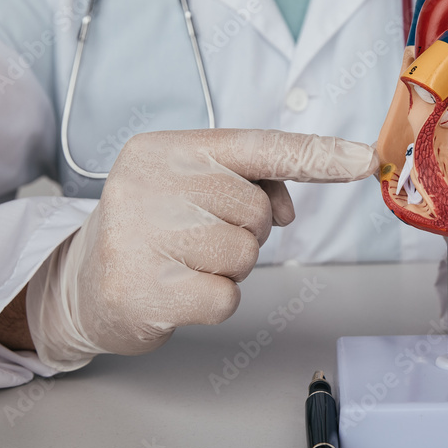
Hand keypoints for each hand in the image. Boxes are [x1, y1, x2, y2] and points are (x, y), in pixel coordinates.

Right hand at [26, 129, 377, 370]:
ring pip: (245, 255)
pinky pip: (225, 297)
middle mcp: (148, 183)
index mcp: (165, 149)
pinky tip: (179, 291)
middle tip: (199, 240)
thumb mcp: (192, 187)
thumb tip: (287, 208)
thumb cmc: (153, 231)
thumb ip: (248, 181)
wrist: (83, 284)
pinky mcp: (141, 289)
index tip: (364, 159)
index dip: (317, 152)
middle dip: (244, 233)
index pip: (257, 146)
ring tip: (186, 264)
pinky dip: (214, 301)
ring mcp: (139, 235)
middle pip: (256, 211)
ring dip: (228, 269)